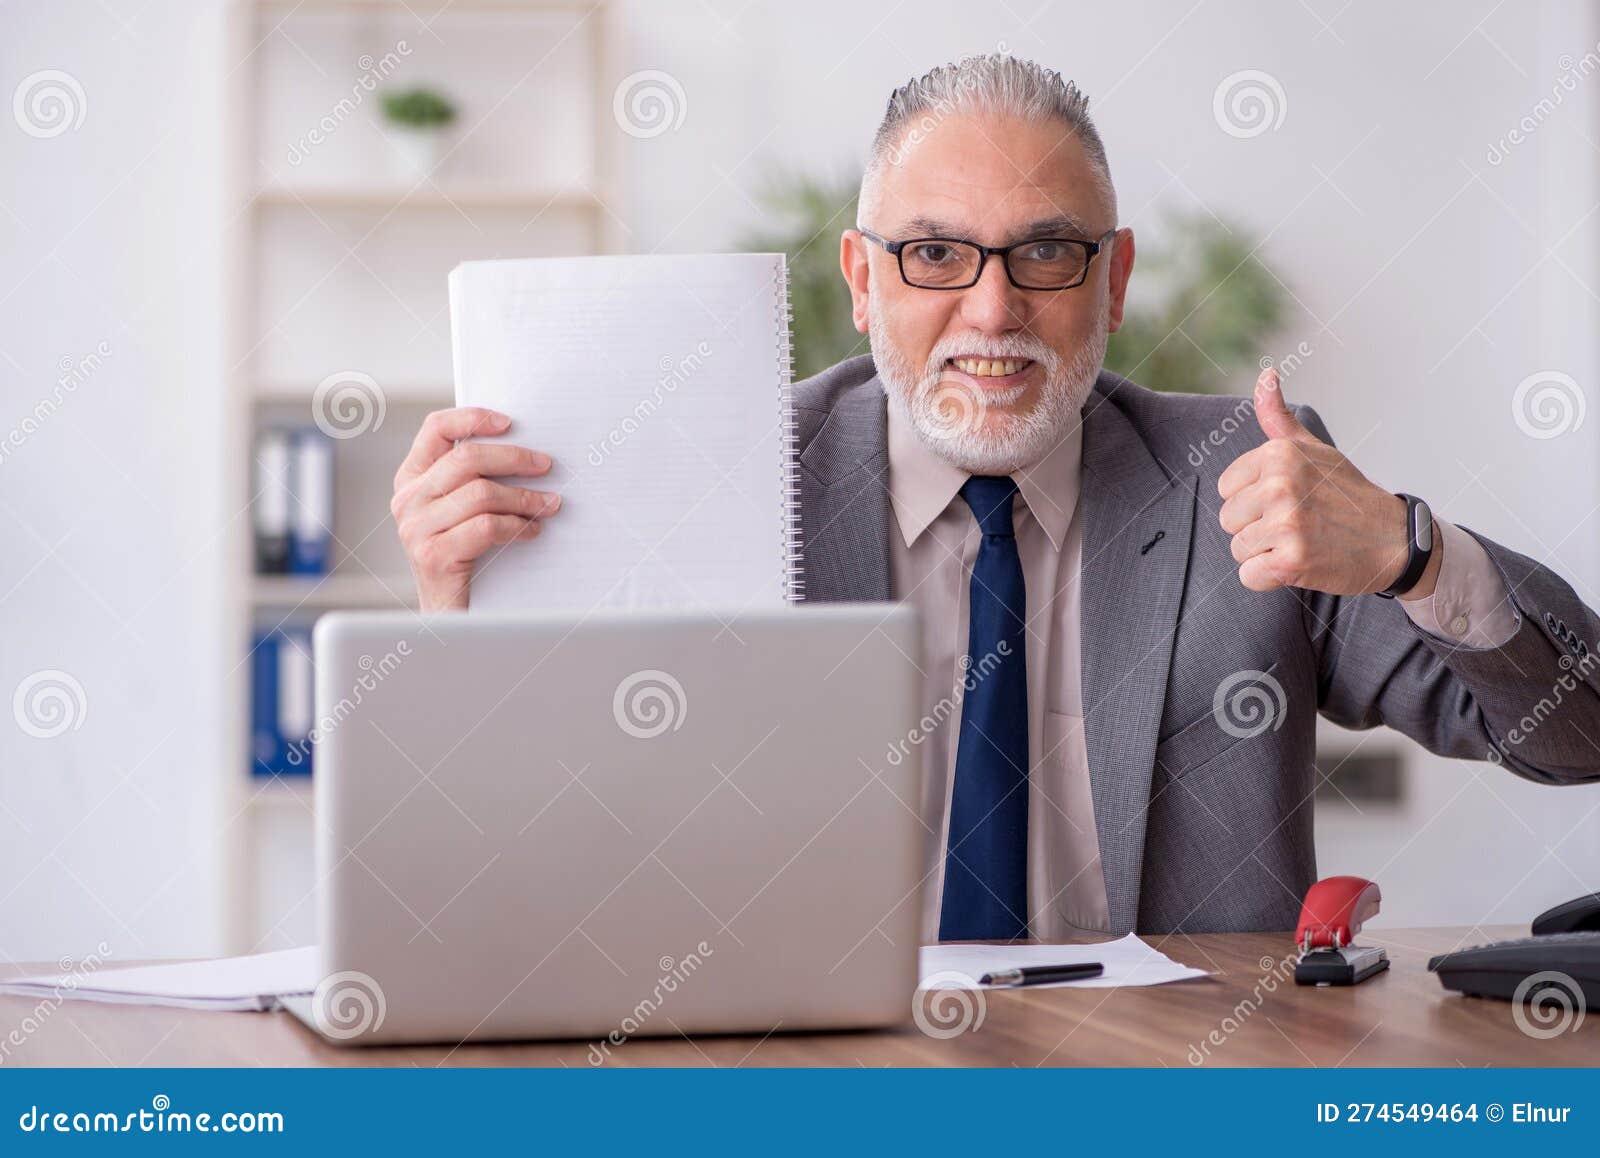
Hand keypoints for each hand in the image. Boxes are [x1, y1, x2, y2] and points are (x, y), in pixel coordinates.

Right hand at [391, 407, 560, 610]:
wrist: (447, 617)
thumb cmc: (462, 559)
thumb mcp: (459, 513)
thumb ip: (472, 480)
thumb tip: (524, 451)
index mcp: (411, 480)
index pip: (435, 429)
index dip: (472, 418)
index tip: (510, 422)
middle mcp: (407, 500)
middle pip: (467, 458)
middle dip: (515, 458)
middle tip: (547, 465)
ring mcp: (416, 528)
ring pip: (481, 492)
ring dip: (525, 497)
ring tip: (549, 504)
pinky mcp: (433, 555)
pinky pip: (486, 526)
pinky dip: (518, 526)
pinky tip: (533, 531)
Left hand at [1217, 368, 1437, 597]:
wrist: (1394, 540)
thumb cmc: (1347, 494)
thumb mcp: (1315, 449)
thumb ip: (1278, 418)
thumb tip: (1265, 374)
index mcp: (1278, 454)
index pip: (1226, 489)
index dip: (1252, 501)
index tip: (1287, 501)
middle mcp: (1280, 484)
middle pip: (1228, 520)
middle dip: (1256, 528)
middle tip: (1297, 524)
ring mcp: (1286, 523)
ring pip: (1238, 549)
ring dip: (1264, 554)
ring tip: (1301, 542)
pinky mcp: (1292, 560)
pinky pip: (1249, 577)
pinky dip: (1270, 579)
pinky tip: (1300, 564)